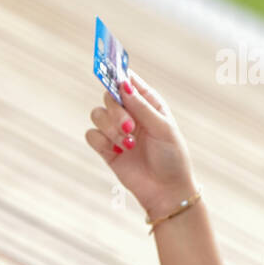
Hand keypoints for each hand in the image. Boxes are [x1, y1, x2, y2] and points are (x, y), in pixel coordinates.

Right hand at [85, 69, 196, 218]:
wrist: (166, 191)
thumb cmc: (172, 157)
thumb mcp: (163, 128)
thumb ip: (141, 107)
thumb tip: (123, 84)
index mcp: (148, 103)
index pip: (127, 80)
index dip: (117, 74)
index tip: (110, 73)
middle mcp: (130, 113)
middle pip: (108, 96)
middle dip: (116, 110)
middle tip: (129, 127)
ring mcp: (117, 130)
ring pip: (97, 114)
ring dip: (110, 128)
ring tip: (127, 144)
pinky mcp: (107, 148)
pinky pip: (92, 135)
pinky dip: (102, 141)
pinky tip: (118, 152)